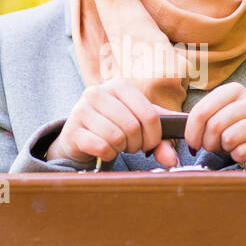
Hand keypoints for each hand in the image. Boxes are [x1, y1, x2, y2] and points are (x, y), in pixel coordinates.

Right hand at [46, 77, 179, 167]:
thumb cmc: (114, 126)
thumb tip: (172, 160)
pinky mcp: (72, 130)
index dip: (154, 135)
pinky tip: (104, 150)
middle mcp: (97, 92)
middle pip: (133, 127)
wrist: (80, 136)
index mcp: (118, 85)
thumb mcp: (140, 125)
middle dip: (137, 143)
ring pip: (116, 137)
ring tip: (117, 145)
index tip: (150, 142)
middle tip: (131, 145)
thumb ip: (160, 139)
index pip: (149, 114)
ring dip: (121, 148)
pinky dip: (108, 154)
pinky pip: (101, 147)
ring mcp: (81, 110)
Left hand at [184, 82, 245, 166]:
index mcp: (235, 90)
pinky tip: (242, 152)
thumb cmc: (234, 128)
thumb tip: (180, 130)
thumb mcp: (217, 115)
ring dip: (224, 148)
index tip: (192, 142)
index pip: (202, 110)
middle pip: (215, 125)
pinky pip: (244, 151)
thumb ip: (201, 117)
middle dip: (208, 142)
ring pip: (230, 138)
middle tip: (213, 146)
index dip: (192, 131)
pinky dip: (238, 156)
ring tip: (229, 146)